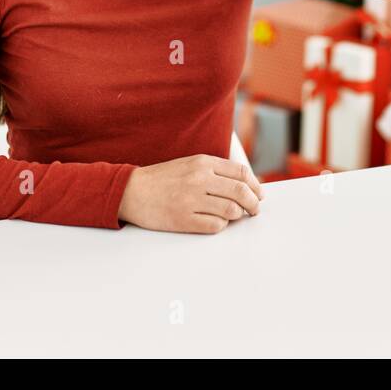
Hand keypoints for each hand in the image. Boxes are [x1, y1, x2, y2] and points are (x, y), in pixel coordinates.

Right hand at [118, 154, 263, 233]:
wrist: (131, 191)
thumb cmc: (163, 179)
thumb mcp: (190, 164)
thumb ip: (215, 171)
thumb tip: (246, 184)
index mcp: (203, 163)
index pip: (241, 173)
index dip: (255, 185)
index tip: (259, 194)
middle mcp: (199, 179)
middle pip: (241, 192)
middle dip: (253, 204)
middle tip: (254, 210)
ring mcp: (191, 200)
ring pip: (231, 210)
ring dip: (238, 216)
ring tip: (235, 216)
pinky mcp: (183, 220)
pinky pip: (215, 226)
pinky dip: (221, 226)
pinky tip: (217, 222)